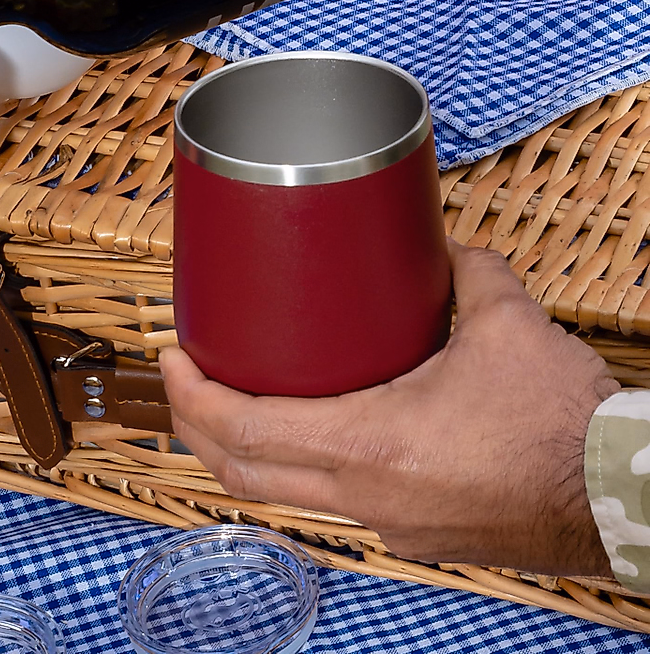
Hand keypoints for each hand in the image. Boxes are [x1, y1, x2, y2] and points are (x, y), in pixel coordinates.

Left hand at [161, 241, 619, 576]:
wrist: (622, 497)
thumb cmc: (563, 424)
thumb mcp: (505, 323)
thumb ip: (464, 271)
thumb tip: (442, 245)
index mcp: (371, 445)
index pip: (244, 431)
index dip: (191, 395)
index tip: (170, 356)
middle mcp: (367, 495)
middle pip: (242, 473)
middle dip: (194, 424)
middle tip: (181, 377)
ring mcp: (388, 521)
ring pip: (282, 493)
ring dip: (242, 448)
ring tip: (231, 395)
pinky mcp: (414, 530)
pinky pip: (331, 500)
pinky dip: (297, 464)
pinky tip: (307, 429)